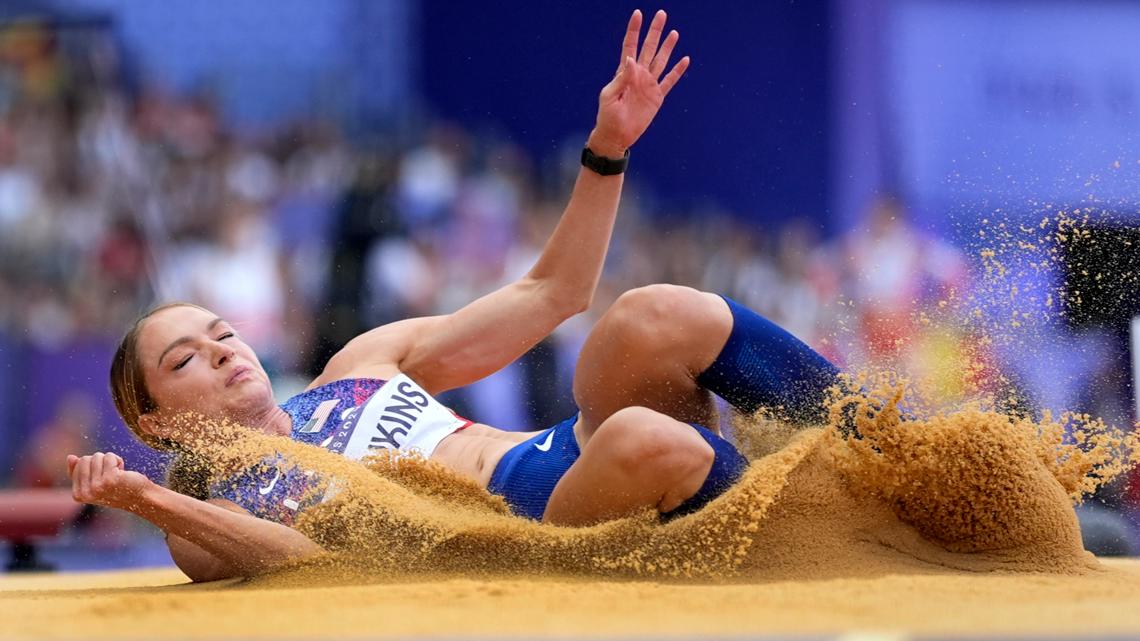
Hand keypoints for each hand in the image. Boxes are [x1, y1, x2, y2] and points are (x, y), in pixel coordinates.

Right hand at [67, 452, 154, 510]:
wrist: (141, 497)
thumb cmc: (119, 488)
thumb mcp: (96, 481)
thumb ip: (81, 471)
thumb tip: (70, 457)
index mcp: (78, 495)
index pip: (78, 464)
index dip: (93, 465)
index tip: (102, 477)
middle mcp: (85, 493)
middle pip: (85, 459)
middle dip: (100, 461)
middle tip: (111, 474)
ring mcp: (96, 487)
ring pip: (97, 456)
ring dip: (110, 461)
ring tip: (117, 473)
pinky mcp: (109, 480)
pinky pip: (109, 457)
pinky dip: (117, 460)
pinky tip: (123, 472)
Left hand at [588, 10, 690, 156]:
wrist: (617, 136)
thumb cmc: (608, 116)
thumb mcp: (609, 97)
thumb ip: (621, 78)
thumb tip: (631, 59)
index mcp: (624, 72)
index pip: (630, 46)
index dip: (634, 30)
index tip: (638, 14)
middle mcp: (638, 75)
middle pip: (648, 48)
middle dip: (654, 31)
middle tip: (661, 14)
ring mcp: (649, 85)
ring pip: (661, 61)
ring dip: (667, 47)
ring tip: (674, 32)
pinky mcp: (657, 97)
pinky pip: (669, 81)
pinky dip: (677, 71)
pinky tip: (685, 60)